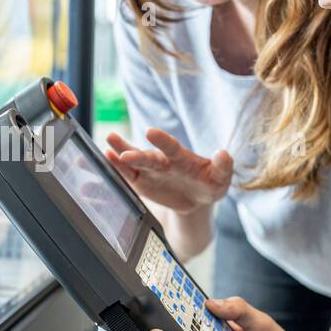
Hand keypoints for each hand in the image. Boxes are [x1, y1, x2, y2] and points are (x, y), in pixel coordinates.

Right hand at [105, 129, 232, 214]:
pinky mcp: (142, 182)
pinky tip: (107, 158)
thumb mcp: (221, 178)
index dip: (161, 140)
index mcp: (181, 158)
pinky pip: (128, 175)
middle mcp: (162, 161)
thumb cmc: (209, 184)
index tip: (150, 132)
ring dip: (120, 152)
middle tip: (122, 150)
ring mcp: (150, 171)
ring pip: (133, 161)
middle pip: (147, 157)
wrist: (196, 199)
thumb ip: (223, 166)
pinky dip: (117, 168)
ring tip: (108, 143)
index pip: (170, 147)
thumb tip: (224, 153)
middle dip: (135, 153)